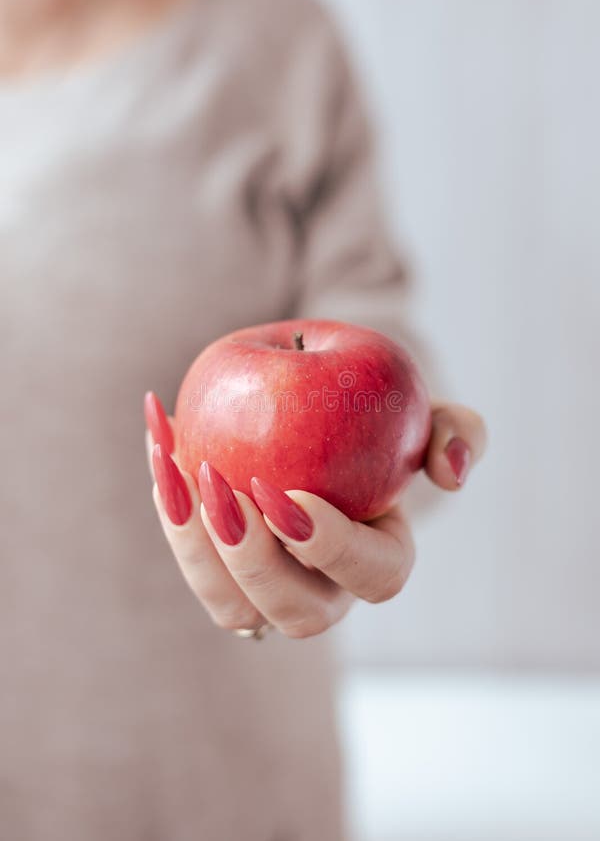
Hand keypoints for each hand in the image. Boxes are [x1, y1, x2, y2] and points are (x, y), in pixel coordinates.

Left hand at [144, 392, 485, 638]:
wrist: (319, 412)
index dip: (333, 549)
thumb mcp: (423, 411)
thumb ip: (457, 432)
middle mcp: (328, 589)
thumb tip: (450, 472)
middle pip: (296, 613)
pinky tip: (160, 443)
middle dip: (255, 565)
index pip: (374, 576)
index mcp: (381, 557)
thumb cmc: (376, 417)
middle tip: (221, 491)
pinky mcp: (223, 572)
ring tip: (173, 472)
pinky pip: (195, 566)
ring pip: (232, 605)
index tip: (290, 497)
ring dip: (195, 547)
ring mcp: (270, 590)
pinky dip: (171, 513)